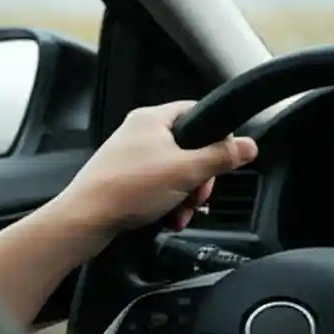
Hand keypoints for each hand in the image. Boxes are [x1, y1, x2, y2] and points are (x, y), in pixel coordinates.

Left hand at [55, 101, 257, 237]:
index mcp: (153, 119)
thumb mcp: (187, 171)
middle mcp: (140, 132)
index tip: (224, 159)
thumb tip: (250, 146)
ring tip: (182, 211)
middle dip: (201, 175)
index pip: (198, 112)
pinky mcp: (124, 179)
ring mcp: (131, 156)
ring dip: (187, 193)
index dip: (217, 135)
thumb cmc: (128, 189)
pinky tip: (170, 217)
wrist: (83, 221)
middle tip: (199, 194)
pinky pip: (160, 184)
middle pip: (191, 146)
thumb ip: (222, 157)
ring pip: (177, 169)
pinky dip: (170, 201)